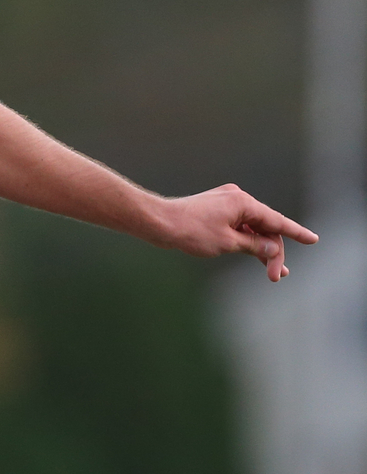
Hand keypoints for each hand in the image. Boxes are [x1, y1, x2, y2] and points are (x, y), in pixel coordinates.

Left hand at [158, 184, 318, 281]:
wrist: (159, 222)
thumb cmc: (190, 231)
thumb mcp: (227, 243)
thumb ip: (254, 245)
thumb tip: (273, 247)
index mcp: (242, 202)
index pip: (276, 220)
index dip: (296, 232)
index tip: (313, 239)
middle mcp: (237, 198)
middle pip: (265, 226)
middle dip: (273, 251)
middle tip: (275, 275)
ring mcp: (226, 203)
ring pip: (253, 227)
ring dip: (262, 248)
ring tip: (273, 272)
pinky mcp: (217, 210)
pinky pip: (240, 226)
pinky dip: (248, 240)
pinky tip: (257, 255)